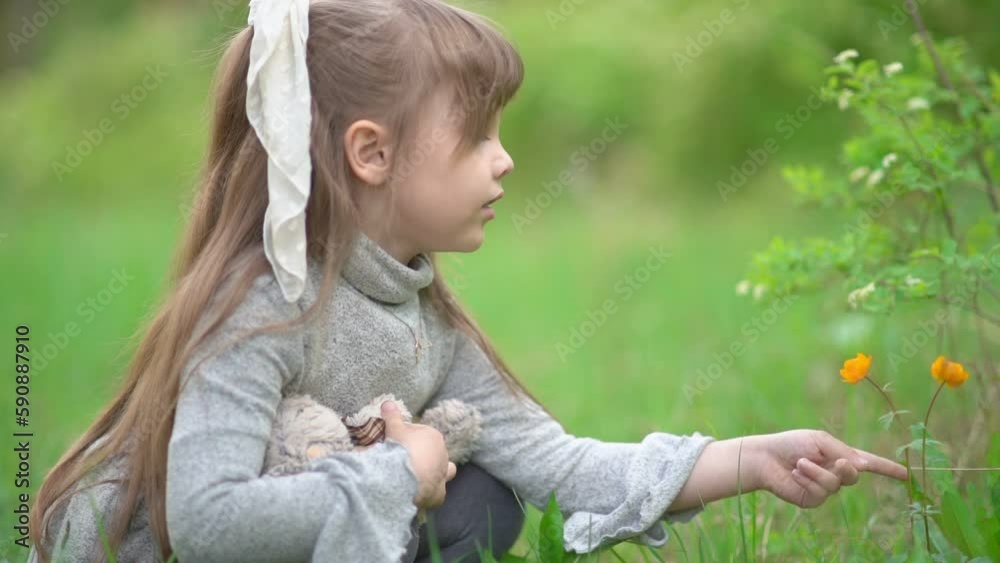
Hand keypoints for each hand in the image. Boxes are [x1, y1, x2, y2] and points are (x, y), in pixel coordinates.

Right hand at [380, 401, 456, 508]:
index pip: (422, 434)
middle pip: (436, 452)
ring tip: (423, 477)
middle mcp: (443, 455)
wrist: (403, 475)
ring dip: (438, 473)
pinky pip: (438, 493)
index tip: (398, 442)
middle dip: (427, 455)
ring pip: (448, 471)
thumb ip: (392, 417)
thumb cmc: (401, 449)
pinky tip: (421, 496)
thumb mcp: (394, 429)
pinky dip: (431, 494)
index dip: (409, 437)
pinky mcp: (438, 493)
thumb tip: (388, 402)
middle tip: (408, 460)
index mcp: (434, 437)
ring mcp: (442, 474)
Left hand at [755, 430, 907, 507]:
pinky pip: (819, 492)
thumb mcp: (819, 440)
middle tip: (835, 460)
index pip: (870, 463)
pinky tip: (795, 474)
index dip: (889, 469)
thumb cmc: (791, 444)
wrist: (766, 457)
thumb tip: (859, 466)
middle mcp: (836, 473)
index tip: (907, 474)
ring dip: (816, 471)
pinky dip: (807, 479)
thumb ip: (841, 451)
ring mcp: (825, 488)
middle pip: (854, 476)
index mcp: (841, 455)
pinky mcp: (813, 499)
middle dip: (845, 468)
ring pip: (834, 484)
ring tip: (799, 463)